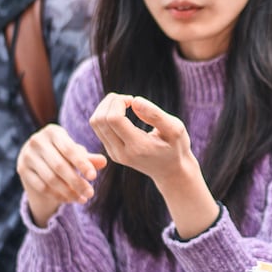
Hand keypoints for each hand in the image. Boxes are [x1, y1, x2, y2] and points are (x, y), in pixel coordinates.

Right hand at [16, 124, 107, 226]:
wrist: (39, 159)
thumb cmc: (63, 153)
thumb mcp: (76, 153)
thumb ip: (88, 158)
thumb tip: (103, 162)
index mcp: (52, 131)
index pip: (69, 149)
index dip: (82, 164)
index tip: (93, 177)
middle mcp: (36, 141)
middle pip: (59, 166)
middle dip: (77, 182)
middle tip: (90, 193)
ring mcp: (26, 155)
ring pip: (50, 179)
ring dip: (68, 191)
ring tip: (83, 198)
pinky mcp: (22, 169)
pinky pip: (42, 187)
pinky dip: (58, 195)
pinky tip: (70, 199)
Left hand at [89, 93, 217, 238]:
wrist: (171, 172)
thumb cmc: (176, 148)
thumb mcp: (175, 129)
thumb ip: (156, 114)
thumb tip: (134, 101)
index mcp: (138, 147)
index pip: (113, 119)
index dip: (119, 102)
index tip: (133, 99)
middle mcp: (121, 153)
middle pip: (100, 120)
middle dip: (110, 102)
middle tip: (128, 99)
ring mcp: (114, 154)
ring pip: (95, 123)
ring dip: (105, 107)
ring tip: (123, 103)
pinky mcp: (111, 152)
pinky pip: (98, 128)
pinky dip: (105, 114)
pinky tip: (121, 112)